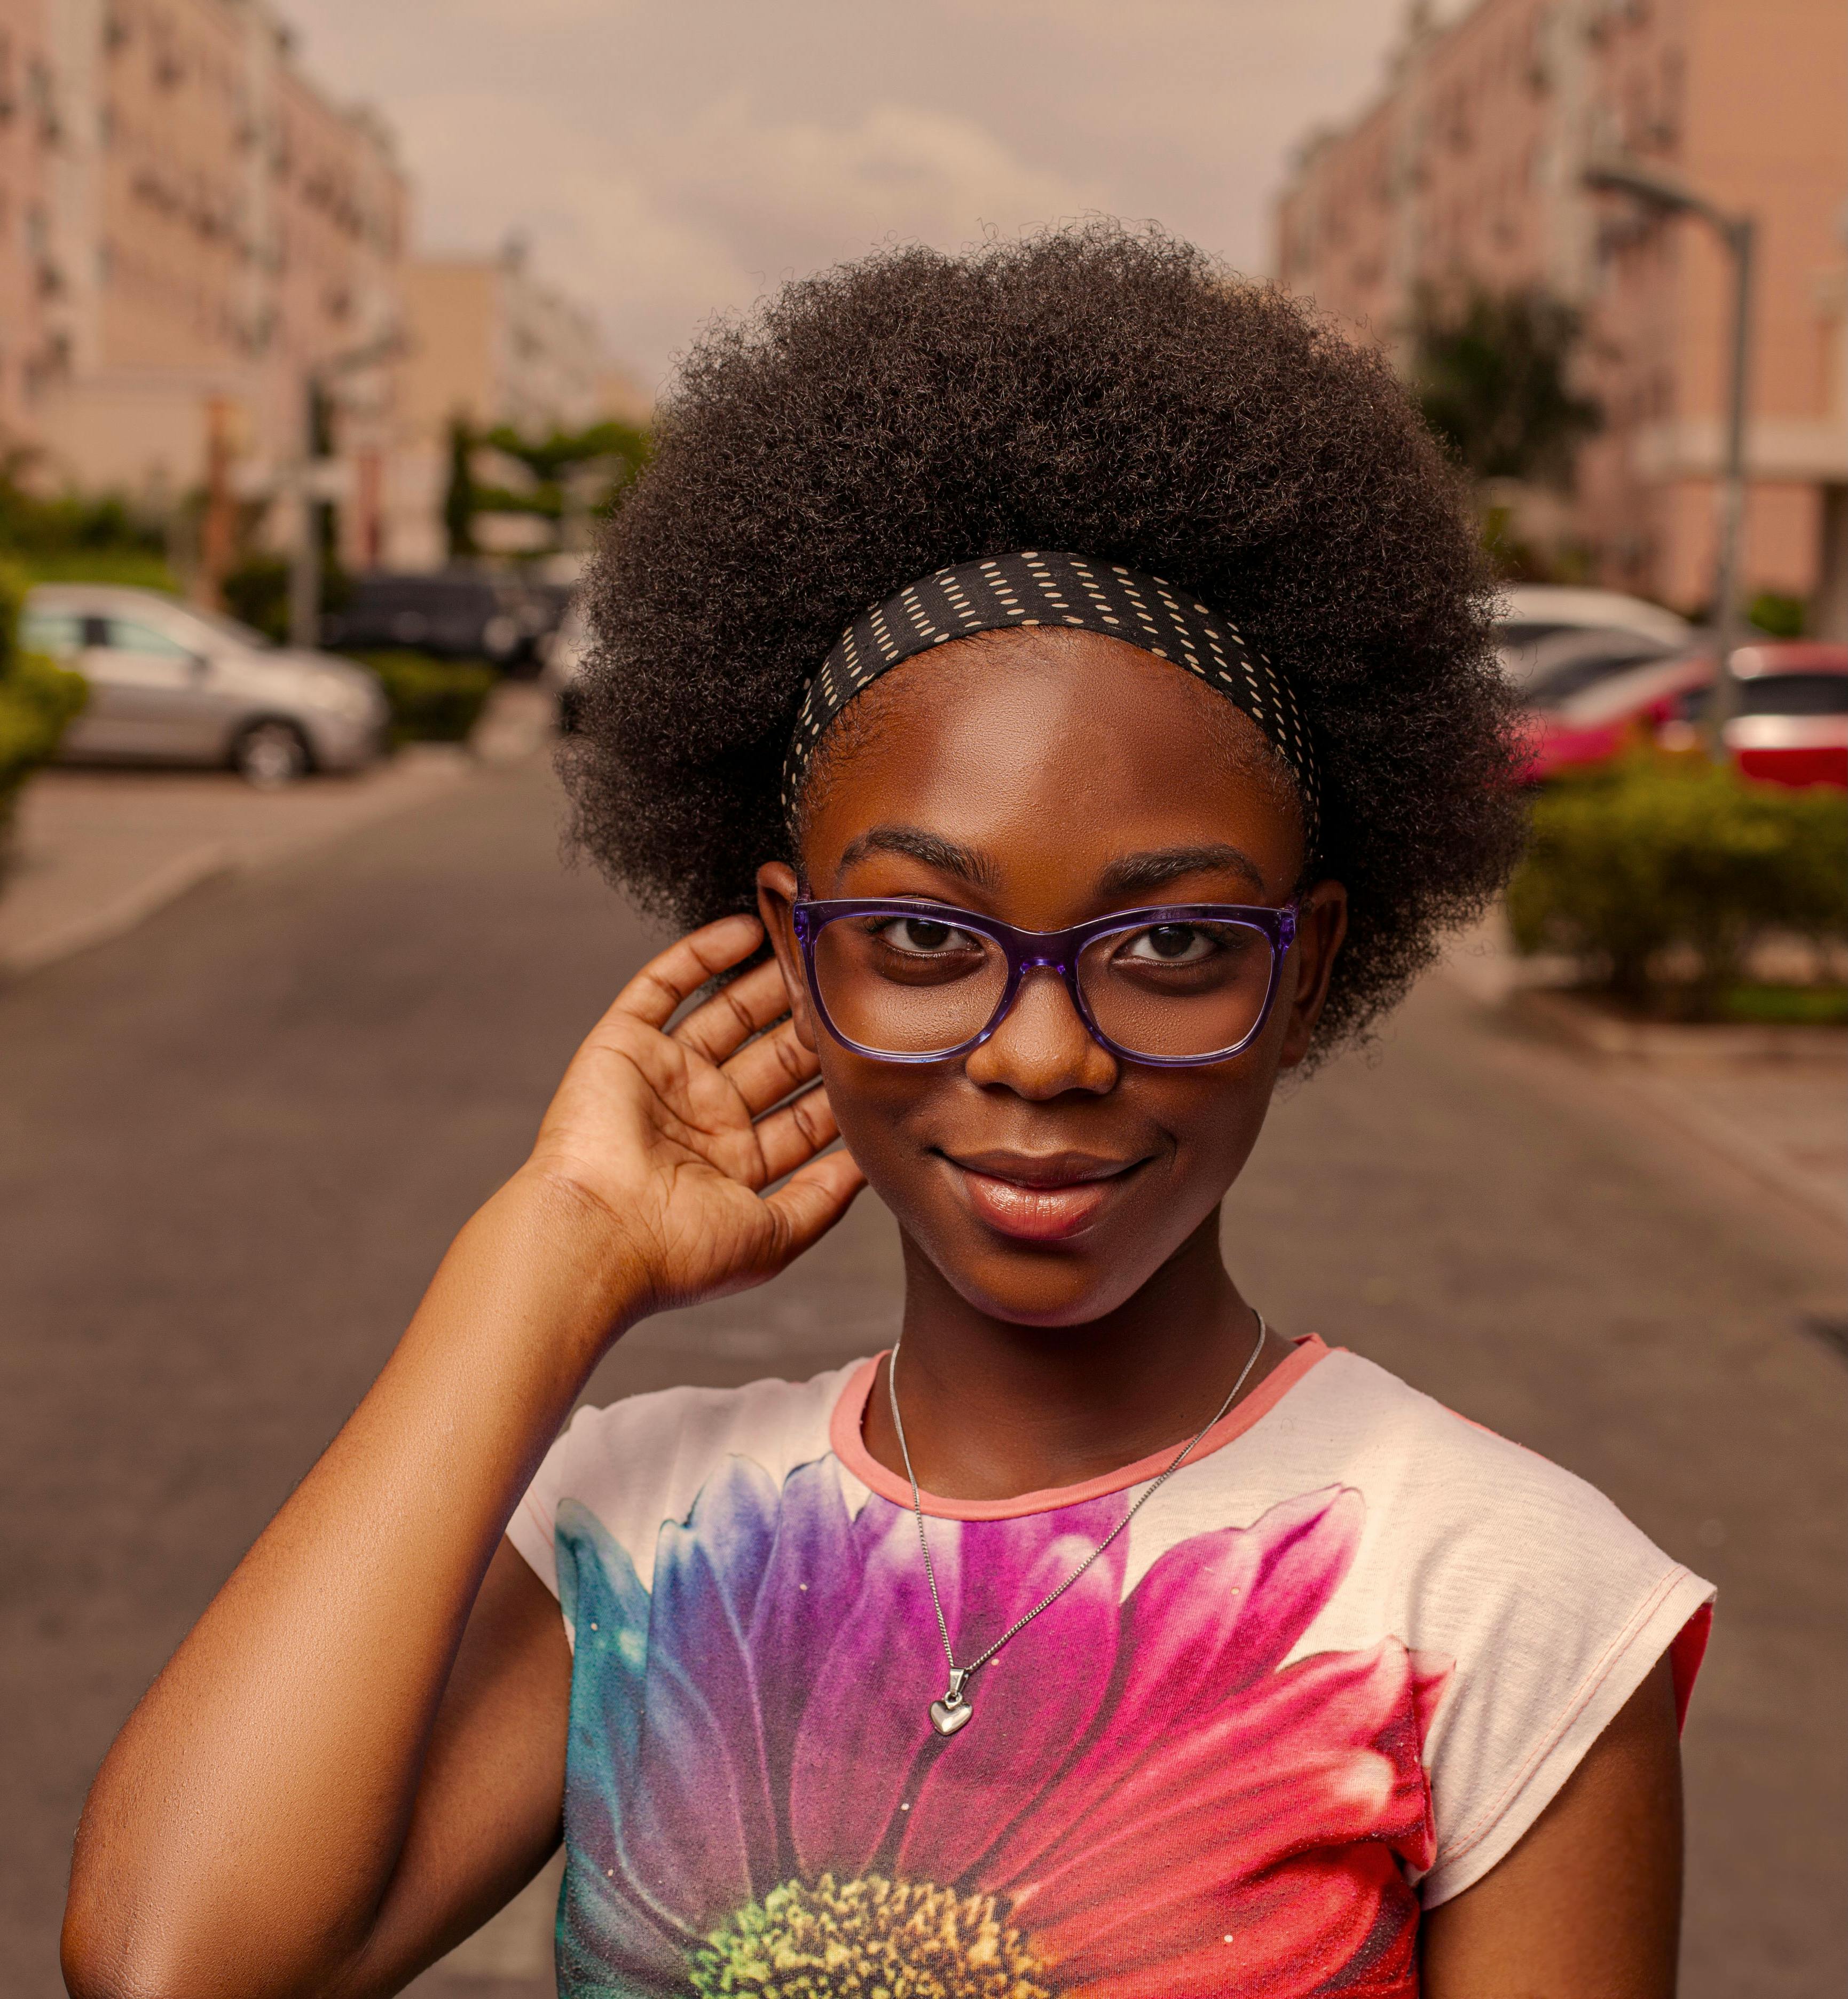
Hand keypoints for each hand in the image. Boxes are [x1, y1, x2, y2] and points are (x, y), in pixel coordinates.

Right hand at [521, 913, 865, 1319]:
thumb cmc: (679, 1253)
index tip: (881, 1044)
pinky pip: (664, 987)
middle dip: (813, 1024)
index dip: (841, 1082)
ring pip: (727, 1015)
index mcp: (737, 1166)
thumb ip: (824, 1198)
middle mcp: (703, 1119)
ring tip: (811, 943)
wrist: (594, 1238)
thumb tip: (872, 1164)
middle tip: (853, 984)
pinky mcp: (623, 1046)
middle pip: (772, 1057)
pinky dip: (702, 955)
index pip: (803, 1114)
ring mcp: (663, 1079)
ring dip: (769, 981)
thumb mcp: (774, 1237)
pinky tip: (746, 928)